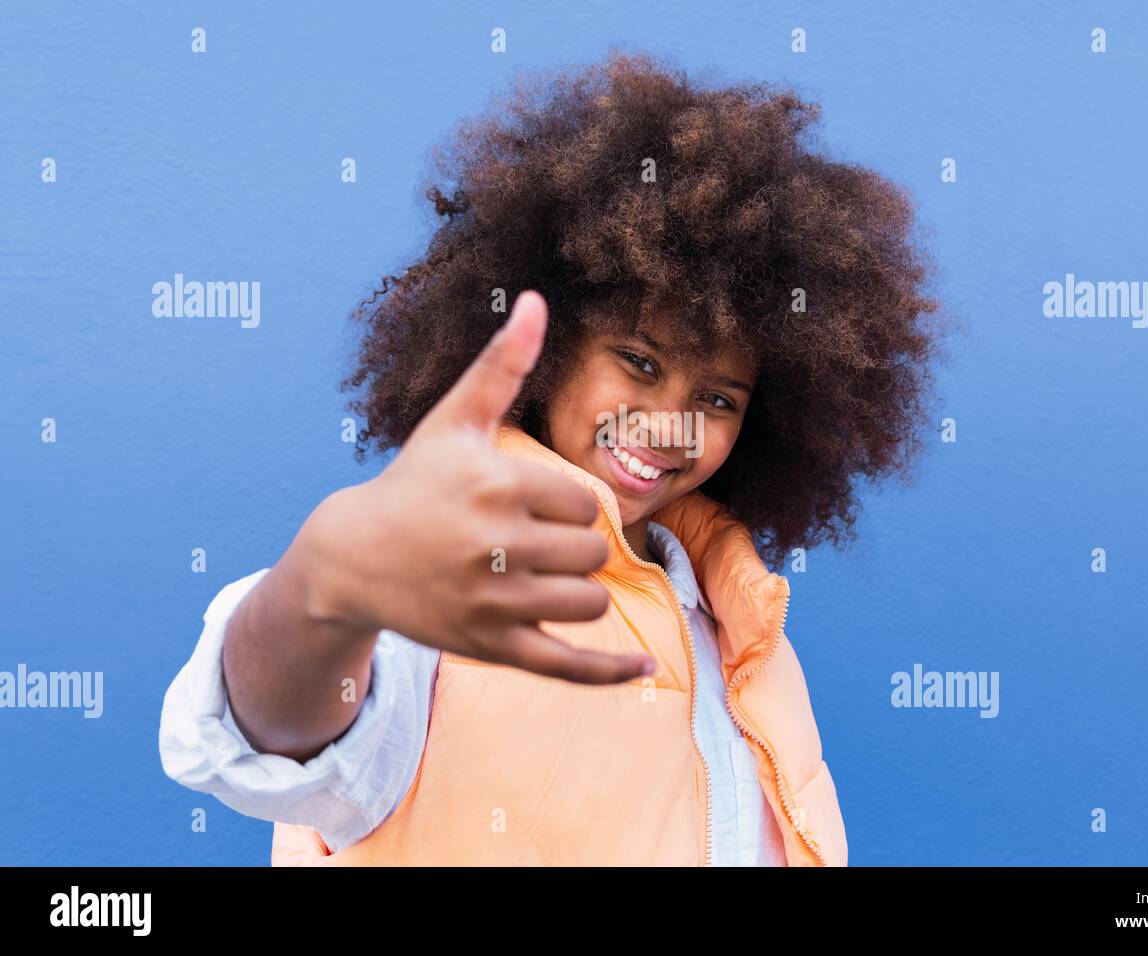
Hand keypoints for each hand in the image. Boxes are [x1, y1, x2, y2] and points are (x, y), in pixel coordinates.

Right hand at [296, 290, 655, 684]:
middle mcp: (496, 545)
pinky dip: (608, 673)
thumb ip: (502, 364)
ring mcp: (493, 602)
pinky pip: (566, 665)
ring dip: (579, 589)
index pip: (586, 503)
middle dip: (575, 546)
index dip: (568, 504)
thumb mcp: (454, 420)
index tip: (531, 505)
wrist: (352, 558)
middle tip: (533, 542)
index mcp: (497, 485)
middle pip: (593, 551)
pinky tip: (641, 671)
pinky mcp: (491, 647)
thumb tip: (536, 299)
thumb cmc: (413, 483)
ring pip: (588, 600)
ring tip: (542, 576)